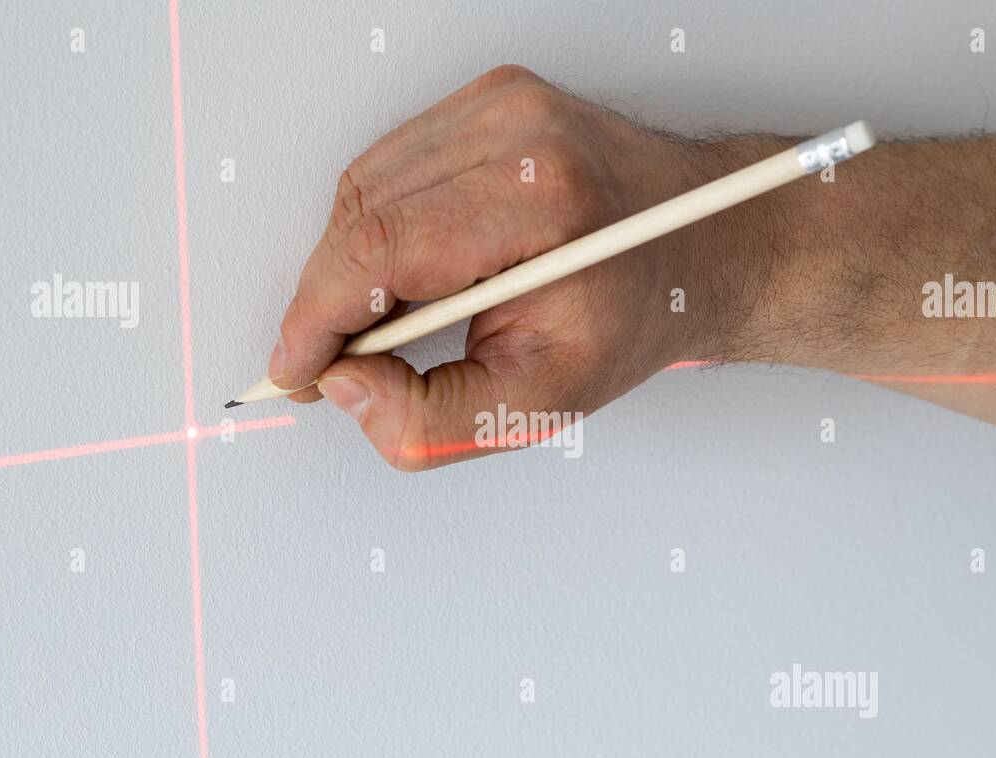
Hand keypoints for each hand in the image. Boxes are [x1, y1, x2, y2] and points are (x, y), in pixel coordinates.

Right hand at [271, 65, 769, 469]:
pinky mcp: (488, 101)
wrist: (702, 244)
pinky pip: (390, 167)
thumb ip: (431, 418)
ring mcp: (499, 106)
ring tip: (374, 325)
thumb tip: (345, 387)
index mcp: (535, 199)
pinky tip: (403, 273)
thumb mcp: (543, 401)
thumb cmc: (635, 314)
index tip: (293, 371)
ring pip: (363, 188)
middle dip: (325, 301)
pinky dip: (375, 226)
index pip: (377, 250)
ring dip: (346, 265)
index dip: (313, 320)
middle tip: (331, 363)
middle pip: (360, 216)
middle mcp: (513, 133)